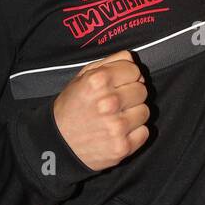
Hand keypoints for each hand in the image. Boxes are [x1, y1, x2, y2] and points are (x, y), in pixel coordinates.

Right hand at [53, 50, 148, 171]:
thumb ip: (109, 62)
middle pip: (142, 90)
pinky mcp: (123, 146)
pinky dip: (135, 132)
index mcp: (98, 81)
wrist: (58, 143)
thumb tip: (131, 58)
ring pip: (145, 111)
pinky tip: (119, 131)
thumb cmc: (70, 108)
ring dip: (134, 114)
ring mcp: (117, 126)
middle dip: (131, 94)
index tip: (120, 84)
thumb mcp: (82, 78)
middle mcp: (109, 102)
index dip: (128, 76)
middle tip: (117, 102)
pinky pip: (145, 132)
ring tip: (116, 117)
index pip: (135, 70)